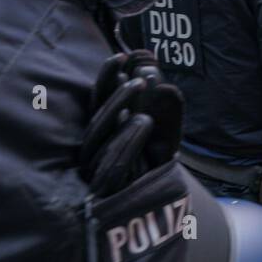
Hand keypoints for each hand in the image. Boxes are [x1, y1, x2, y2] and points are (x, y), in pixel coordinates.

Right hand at [80, 51, 182, 194]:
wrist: (155, 205)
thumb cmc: (156, 166)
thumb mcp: (167, 135)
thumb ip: (167, 112)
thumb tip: (164, 83)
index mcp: (104, 130)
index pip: (99, 99)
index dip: (108, 77)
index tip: (123, 55)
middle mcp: (94, 146)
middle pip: (97, 115)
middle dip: (117, 93)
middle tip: (141, 76)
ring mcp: (94, 166)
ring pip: (100, 136)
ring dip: (120, 109)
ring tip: (143, 93)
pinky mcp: (101, 187)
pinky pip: (111, 161)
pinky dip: (128, 139)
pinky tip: (144, 121)